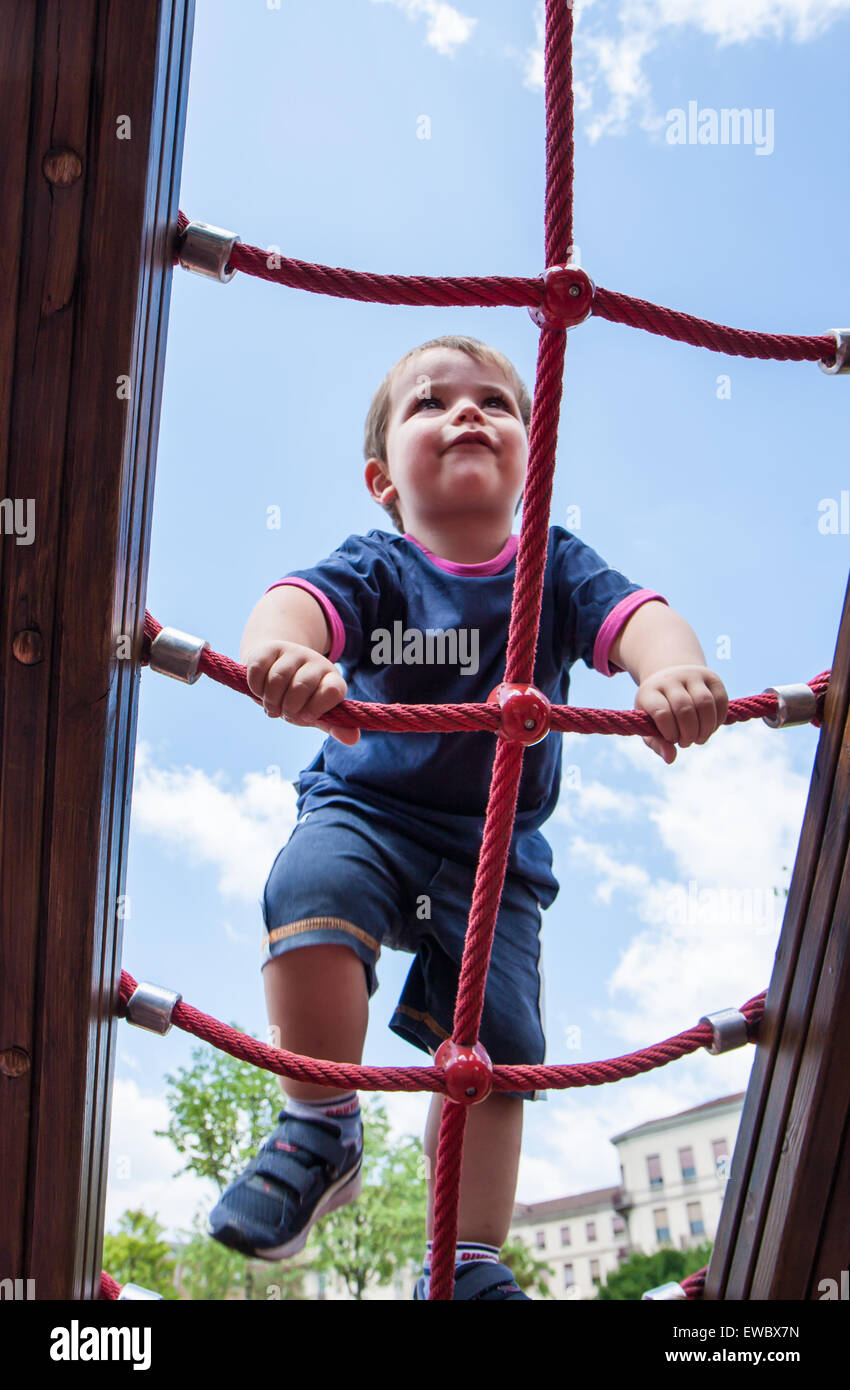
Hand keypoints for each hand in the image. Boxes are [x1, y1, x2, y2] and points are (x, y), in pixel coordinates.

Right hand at [243, 640, 359, 744]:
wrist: (276, 671)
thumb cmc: (300, 699)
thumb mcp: (318, 714)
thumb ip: (333, 726)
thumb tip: (352, 740)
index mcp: (333, 679)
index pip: (331, 692)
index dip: (315, 709)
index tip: (305, 717)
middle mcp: (316, 662)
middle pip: (300, 687)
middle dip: (288, 708)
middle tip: (284, 714)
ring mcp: (293, 652)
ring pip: (277, 678)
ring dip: (270, 701)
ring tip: (272, 707)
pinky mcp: (270, 648)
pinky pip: (259, 669)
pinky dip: (256, 688)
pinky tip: (260, 692)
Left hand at [635, 665, 728, 763]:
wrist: (669, 679)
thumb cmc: (657, 710)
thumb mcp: (649, 727)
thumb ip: (656, 743)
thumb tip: (670, 758)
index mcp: (649, 692)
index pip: (662, 713)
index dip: (670, 732)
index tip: (671, 739)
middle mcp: (670, 679)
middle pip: (684, 708)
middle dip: (689, 733)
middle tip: (686, 743)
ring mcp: (691, 675)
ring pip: (705, 702)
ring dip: (705, 728)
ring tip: (699, 738)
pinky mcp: (711, 677)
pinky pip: (720, 699)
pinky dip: (718, 720)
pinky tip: (710, 728)